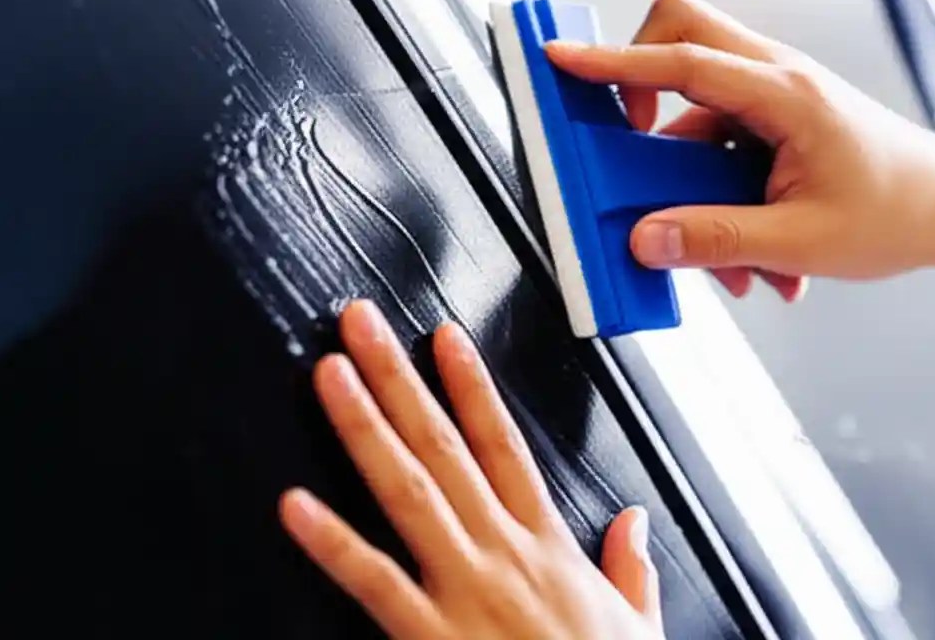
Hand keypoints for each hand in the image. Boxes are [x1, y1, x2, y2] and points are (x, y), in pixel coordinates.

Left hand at [280, 300, 662, 638]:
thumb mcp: (639, 624)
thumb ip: (632, 567)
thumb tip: (635, 522)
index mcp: (547, 546)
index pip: (504, 446)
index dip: (472, 386)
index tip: (444, 339)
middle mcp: (502, 552)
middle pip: (443, 446)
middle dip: (399, 378)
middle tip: (361, 325)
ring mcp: (464, 589)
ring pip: (408, 489)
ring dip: (366, 426)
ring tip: (331, 375)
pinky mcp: (430, 636)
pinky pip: (374, 582)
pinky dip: (332, 542)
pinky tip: (295, 504)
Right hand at [546, 0, 934, 295]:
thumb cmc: (899, 211)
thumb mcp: (800, 241)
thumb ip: (716, 238)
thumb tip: (647, 237)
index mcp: (784, 93)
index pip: (682, 60)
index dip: (613, 62)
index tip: (562, 60)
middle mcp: (777, 80)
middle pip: (682, 40)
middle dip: (637, 83)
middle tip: (625, 142)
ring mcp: (775, 99)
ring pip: (695, 111)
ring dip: (690, 182)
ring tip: (730, 259)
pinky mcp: (775, 124)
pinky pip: (719, 146)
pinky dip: (718, 199)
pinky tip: (753, 255)